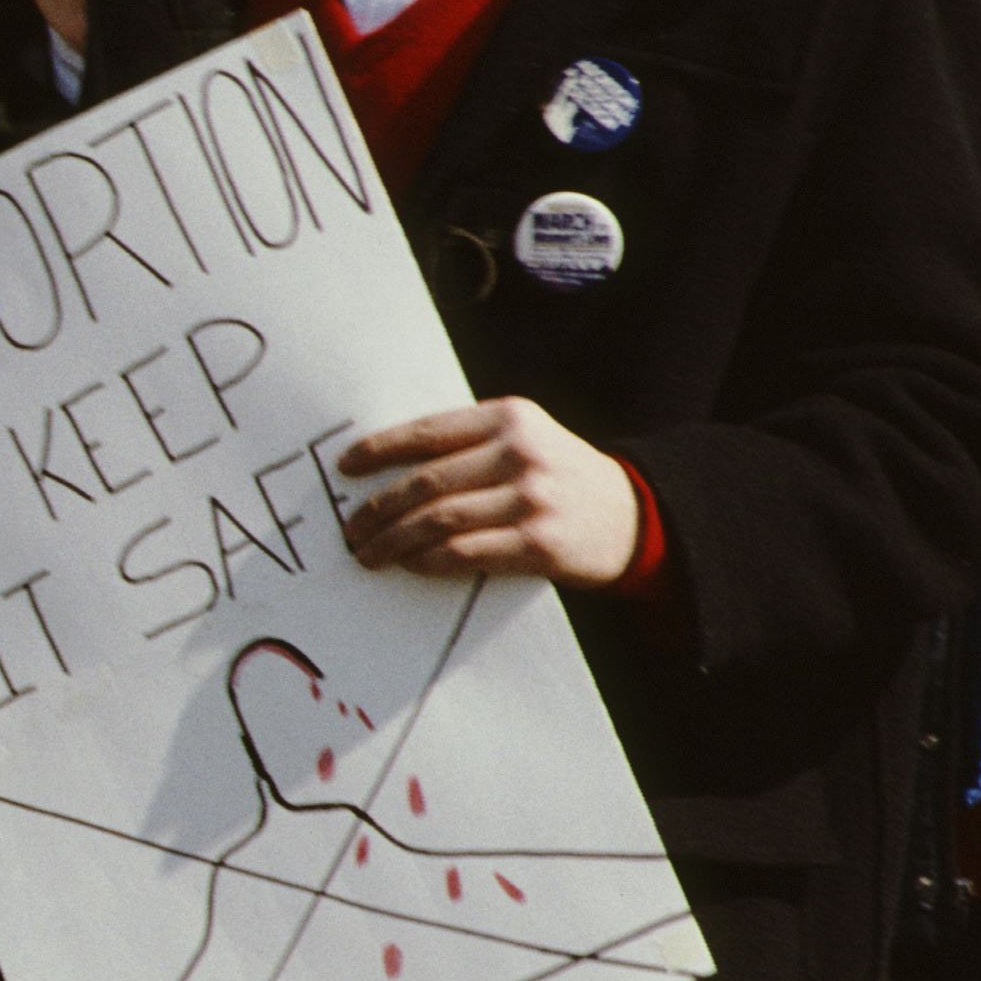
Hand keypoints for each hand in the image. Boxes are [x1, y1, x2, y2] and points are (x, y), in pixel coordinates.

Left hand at [337, 399, 647, 588]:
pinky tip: (410, 564)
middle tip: (350, 529)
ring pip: (439, 519)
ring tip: (368, 553)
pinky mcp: (538, 542)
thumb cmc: (560, 476)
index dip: (379, 451)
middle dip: (377, 508)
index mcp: (509, 417)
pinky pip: (466, 552)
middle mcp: (519, 452)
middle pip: (426, 482)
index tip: (346, 468)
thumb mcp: (525, 439)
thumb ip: (470, 443)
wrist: (634, 516)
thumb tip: (388, 466)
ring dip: (394, 540)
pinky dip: (429, 560)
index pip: (427, 432)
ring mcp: (530, 498)